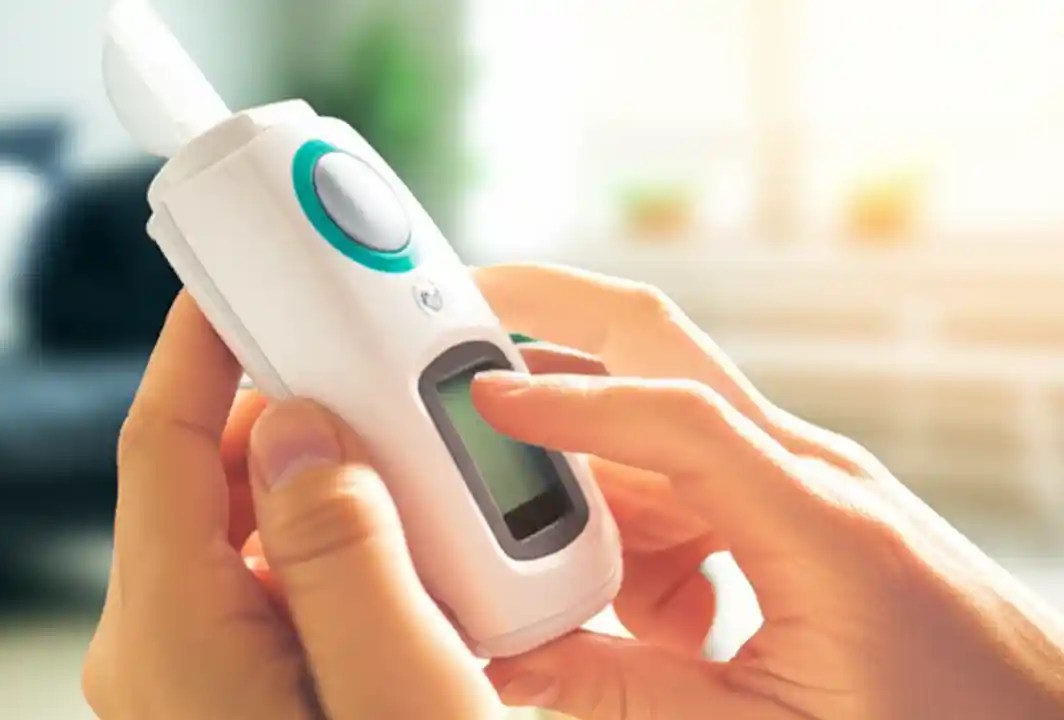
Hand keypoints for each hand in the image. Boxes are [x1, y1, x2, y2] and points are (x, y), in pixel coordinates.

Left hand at [80, 293, 500, 718]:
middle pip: (207, 472)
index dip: (198, 344)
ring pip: (243, 516)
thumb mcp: (401, 690)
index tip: (239, 274)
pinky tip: (399, 556)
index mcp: (175, 637)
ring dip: (323, 480)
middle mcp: (158, 647)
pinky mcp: (227, 681)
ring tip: (413, 490)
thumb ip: (347, 553)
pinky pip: (267, 568)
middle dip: (294, 416)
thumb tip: (305, 431)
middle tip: (383, 391)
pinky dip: (329, 539)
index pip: (159, 443)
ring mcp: (187, 667)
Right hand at [472, 264, 1063, 718]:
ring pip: (658, 432)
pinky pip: (688, 488)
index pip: (674, 416)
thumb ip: (622, 694)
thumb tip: (509, 664)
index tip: (476, 397)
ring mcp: (800, 483)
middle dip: (554, 317)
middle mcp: (806, 473)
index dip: (566, 401)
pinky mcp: (793, 509)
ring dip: (584, 476)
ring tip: (535, 547)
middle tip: (458, 316)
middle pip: (663, 353)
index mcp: (815, 522)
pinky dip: (638, 534)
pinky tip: (648, 616)